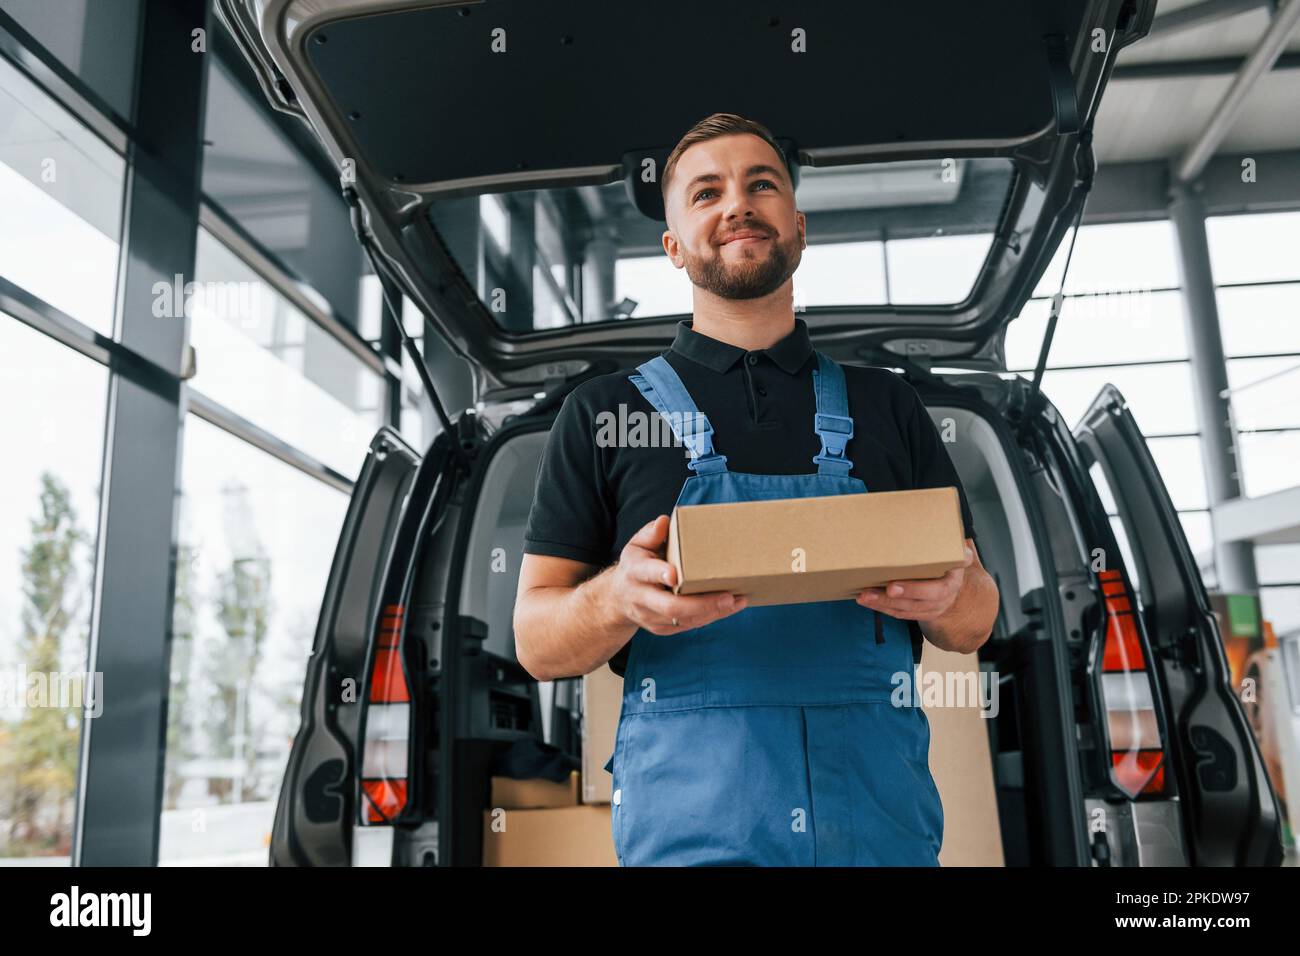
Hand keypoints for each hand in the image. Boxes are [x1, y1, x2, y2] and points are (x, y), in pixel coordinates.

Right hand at [608, 515, 748, 635]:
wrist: (619, 598)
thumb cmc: (636, 564)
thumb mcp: (637, 545)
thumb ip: (650, 533)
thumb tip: (664, 521)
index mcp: (635, 572)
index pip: (647, 573)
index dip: (661, 574)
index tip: (676, 574)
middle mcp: (641, 598)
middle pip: (671, 606)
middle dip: (702, 604)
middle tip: (728, 596)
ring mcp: (651, 617)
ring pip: (684, 620)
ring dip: (713, 612)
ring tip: (738, 601)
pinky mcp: (662, 628)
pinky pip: (688, 625)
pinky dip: (710, 617)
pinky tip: (729, 608)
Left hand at [855, 544, 973, 622]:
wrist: (955, 588)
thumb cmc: (951, 566)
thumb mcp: (958, 558)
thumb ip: (959, 554)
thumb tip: (963, 546)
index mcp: (950, 585)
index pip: (933, 591)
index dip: (912, 590)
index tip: (892, 586)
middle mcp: (940, 601)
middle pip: (913, 603)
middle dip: (889, 599)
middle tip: (868, 592)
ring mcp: (929, 610)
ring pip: (902, 610)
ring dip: (880, 604)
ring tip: (862, 596)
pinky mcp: (918, 615)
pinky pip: (899, 614)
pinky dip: (881, 608)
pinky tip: (866, 600)